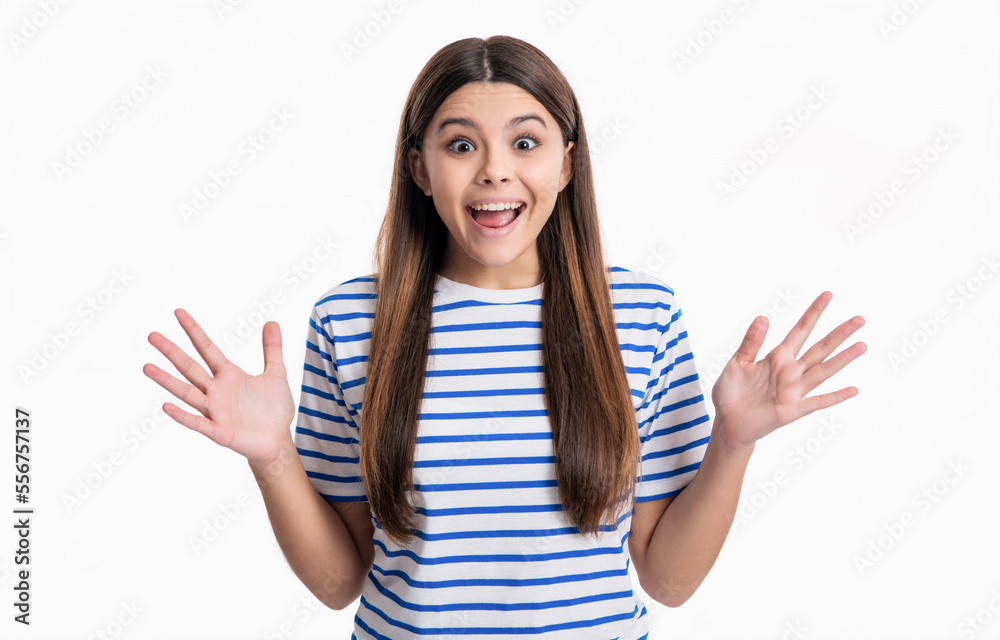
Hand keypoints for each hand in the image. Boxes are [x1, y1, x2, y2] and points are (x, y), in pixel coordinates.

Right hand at [142, 308, 294, 465]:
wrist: (278, 440)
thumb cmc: (273, 409)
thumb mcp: (276, 374)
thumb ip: (272, 349)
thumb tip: (272, 321)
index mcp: (229, 375)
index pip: (207, 348)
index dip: (194, 331)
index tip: (178, 312)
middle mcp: (216, 391)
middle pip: (190, 367)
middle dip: (172, 351)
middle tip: (152, 335)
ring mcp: (214, 411)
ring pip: (187, 392)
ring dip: (167, 381)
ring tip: (147, 367)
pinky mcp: (218, 431)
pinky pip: (196, 422)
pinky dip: (181, 415)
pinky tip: (166, 405)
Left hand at [711, 291, 865, 452]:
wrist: (727, 423)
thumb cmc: (731, 393)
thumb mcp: (737, 363)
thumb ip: (751, 342)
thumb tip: (763, 317)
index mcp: (777, 357)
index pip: (800, 330)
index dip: (814, 313)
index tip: (828, 295)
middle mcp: (790, 371)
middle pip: (820, 348)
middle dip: (839, 333)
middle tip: (860, 319)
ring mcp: (794, 391)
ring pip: (823, 371)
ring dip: (842, 359)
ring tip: (862, 345)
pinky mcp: (792, 410)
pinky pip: (817, 402)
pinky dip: (835, 396)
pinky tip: (853, 389)